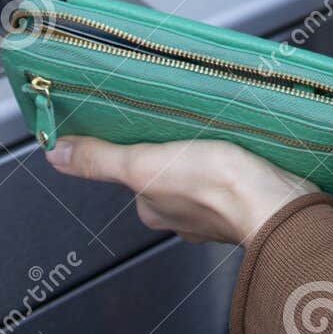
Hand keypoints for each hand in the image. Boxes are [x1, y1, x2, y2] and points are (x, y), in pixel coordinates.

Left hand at [45, 136, 319, 244]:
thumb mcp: (146, 164)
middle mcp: (181, 215)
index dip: (141, 143)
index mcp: (154, 207)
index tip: (153, 121)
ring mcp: (216, 210)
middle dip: (177, 146)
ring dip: (206, 151)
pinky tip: (241, 146)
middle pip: (169, 169)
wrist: (277, 204)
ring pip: (200, 172)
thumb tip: (55, 155)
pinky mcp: (247, 198)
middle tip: (189, 119)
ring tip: (216, 127)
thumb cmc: (216, 185)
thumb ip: (102, 159)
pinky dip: (232, 161)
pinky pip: (231, 175)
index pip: (135, 169)